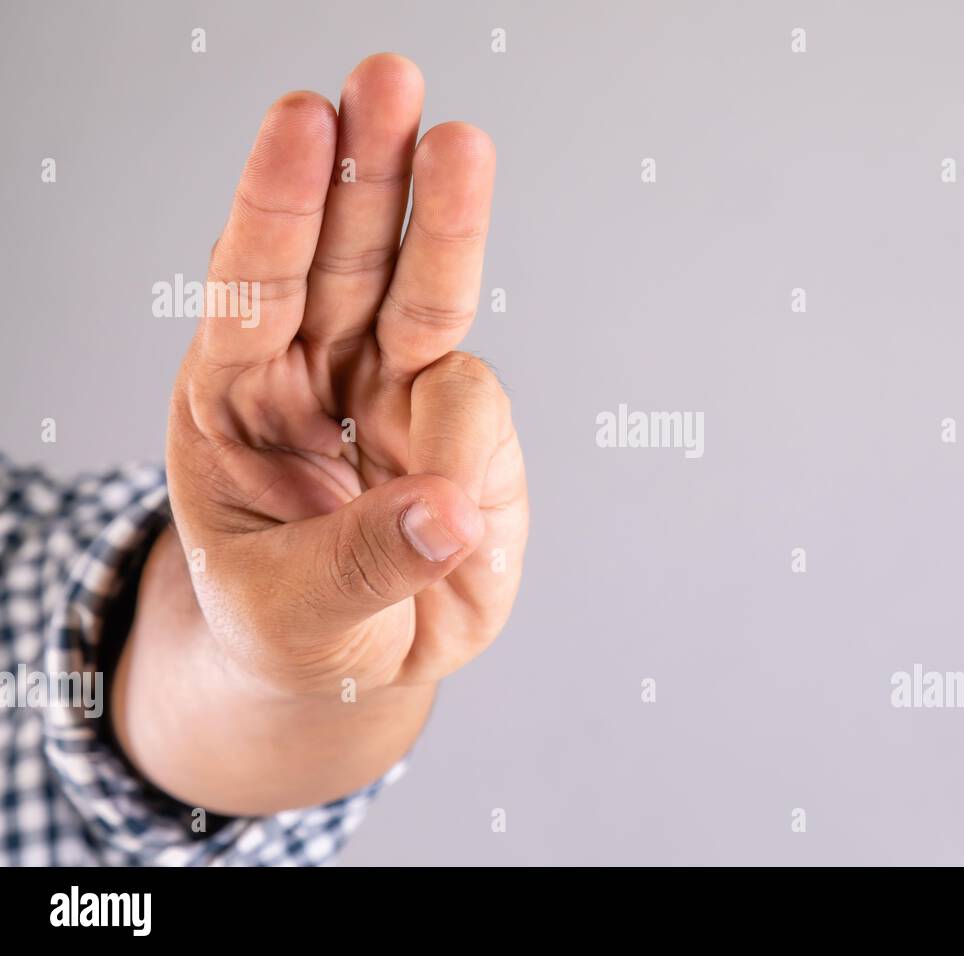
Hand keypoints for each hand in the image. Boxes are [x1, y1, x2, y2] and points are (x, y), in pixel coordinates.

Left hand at [164, 53, 527, 698]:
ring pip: (424, 293)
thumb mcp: (294, 616)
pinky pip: (480, 405)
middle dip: (366, 171)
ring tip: (460, 143)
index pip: (251, 289)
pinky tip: (456, 507)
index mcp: (232, 402)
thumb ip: (366, 564)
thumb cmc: (292, 625)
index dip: (276, 209)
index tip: (303, 124)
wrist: (357, 666)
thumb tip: (450, 509)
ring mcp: (399, 394)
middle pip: (342, 258)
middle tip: (387, 79)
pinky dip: (475, 443)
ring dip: (444, 220)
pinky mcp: (467, 428)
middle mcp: (317, 375)